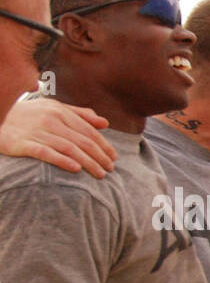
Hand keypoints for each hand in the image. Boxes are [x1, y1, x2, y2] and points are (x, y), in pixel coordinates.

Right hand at [0, 99, 115, 176]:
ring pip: (69, 148)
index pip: (88, 130)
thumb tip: (105, 122)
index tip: (113, 157)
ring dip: (88, 163)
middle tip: (110, 169)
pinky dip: (62, 161)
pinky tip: (76, 169)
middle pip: (82, 141)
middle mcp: (49, 120)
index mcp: (59, 111)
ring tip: (100, 173)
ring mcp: (36, 131)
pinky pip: (46, 153)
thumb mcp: (52, 108)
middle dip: (100, 156)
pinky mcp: (23, 144)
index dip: (104, 145)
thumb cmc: (28, 115)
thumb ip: (79, 114)